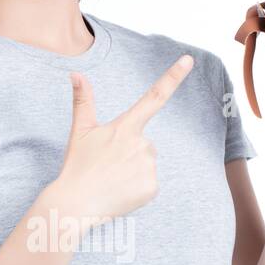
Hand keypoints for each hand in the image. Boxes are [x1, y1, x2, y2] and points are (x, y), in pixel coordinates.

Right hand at [53, 55, 194, 225]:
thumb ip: (83, 101)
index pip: (154, 96)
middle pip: (144, 142)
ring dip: (132, 170)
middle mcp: (142, 143)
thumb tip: (76, 74)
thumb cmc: (77, 166)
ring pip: (146, 163)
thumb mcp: (79, 131)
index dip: (173, 77)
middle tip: (107, 165)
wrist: (76, 204)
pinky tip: (120, 191)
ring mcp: (148, 166)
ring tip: (112, 180)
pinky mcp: (152, 187)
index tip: (188, 59)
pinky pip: (149, 183)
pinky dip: (136, 187)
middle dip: (129, 152)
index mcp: (125, 126)